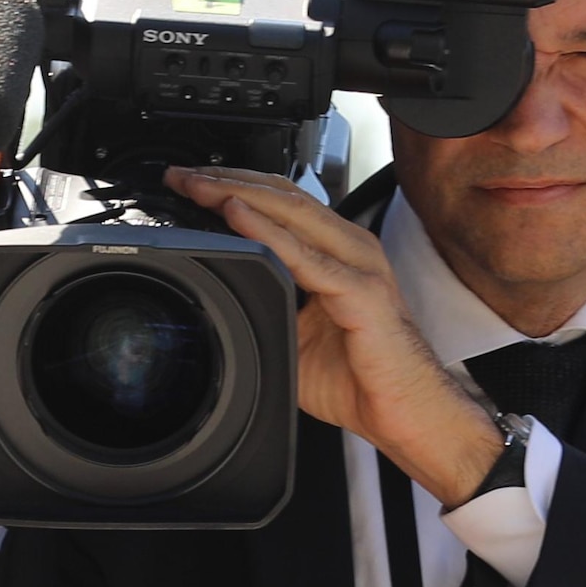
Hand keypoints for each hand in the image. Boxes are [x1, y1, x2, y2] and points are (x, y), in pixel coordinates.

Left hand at [166, 164, 507, 505]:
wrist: (404, 410)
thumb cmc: (361, 376)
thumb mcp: (293, 333)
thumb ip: (265, 303)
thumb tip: (219, 296)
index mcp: (337, 252)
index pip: (282, 202)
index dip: (235, 186)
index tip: (190, 185)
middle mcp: (350, 248)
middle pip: (282, 195)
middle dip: (227, 180)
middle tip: (181, 176)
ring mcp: (358, 264)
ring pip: (292, 212)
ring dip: (239, 194)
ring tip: (198, 186)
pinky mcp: (360, 291)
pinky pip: (306, 256)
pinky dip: (267, 233)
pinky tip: (237, 215)